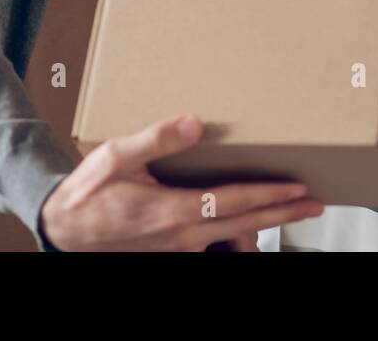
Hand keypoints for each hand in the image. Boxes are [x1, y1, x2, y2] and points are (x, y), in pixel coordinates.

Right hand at [38, 114, 322, 249]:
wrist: (63, 230)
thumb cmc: (89, 192)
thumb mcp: (117, 156)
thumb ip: (156, 139)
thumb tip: (194, 123)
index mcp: (172, 212)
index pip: (235, 204)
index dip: (270, 197)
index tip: (299, 189)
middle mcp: (181, 238)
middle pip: (246, 227)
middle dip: (283, 215)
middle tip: (314, 204)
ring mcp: (177, 251)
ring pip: (231, 243)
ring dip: (261, 228)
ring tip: (287, 212)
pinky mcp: (171, 254)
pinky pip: (211, 248)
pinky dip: (235, 237)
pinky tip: (246, 225)